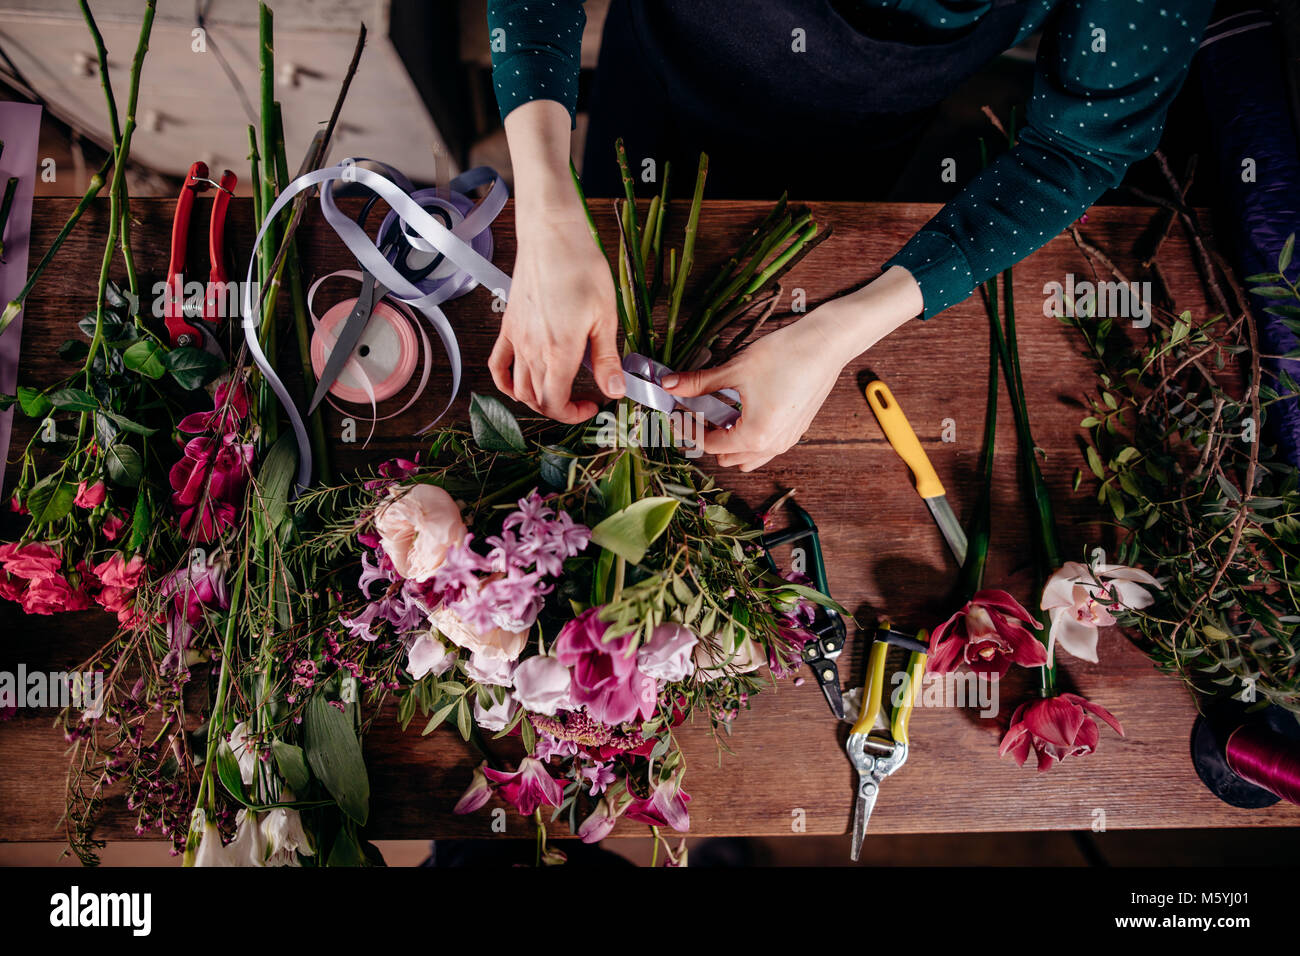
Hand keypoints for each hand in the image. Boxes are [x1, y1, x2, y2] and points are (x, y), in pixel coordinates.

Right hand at [488, 213, 624, 422]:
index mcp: (559, 353)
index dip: (573, 415)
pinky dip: (506, 383)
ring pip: (519, 388)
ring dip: (537, 399)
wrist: (552, 237)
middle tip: (582, 399)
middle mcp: (533, 351)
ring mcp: (517, 340)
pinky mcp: (509, 327)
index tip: (592, 406)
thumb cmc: (580, 268)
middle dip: (560, 408)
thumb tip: (615, 390)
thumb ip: (607, 359)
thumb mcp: (605, 316)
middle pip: (537, 400)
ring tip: (559, 392)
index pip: (555, 404)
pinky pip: (498, 365)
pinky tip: (520, 385)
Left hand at [661, 266, 924, 470]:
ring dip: (728, 442)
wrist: (826, 344)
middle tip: (693, 413)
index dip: (688, 430)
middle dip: (707, 437)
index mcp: (755, 436)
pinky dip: (748, 437)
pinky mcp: (796, 430)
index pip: (710, 444)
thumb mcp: (735, 370)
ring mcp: (787, 440)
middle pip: (727, 456)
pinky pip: (765, 448)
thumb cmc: (785, 355)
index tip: (674, 416)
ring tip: (717, 414)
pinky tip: (741, 412)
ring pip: (748, 457)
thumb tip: (669, 385)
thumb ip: (698, 383)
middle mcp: (772, 445)